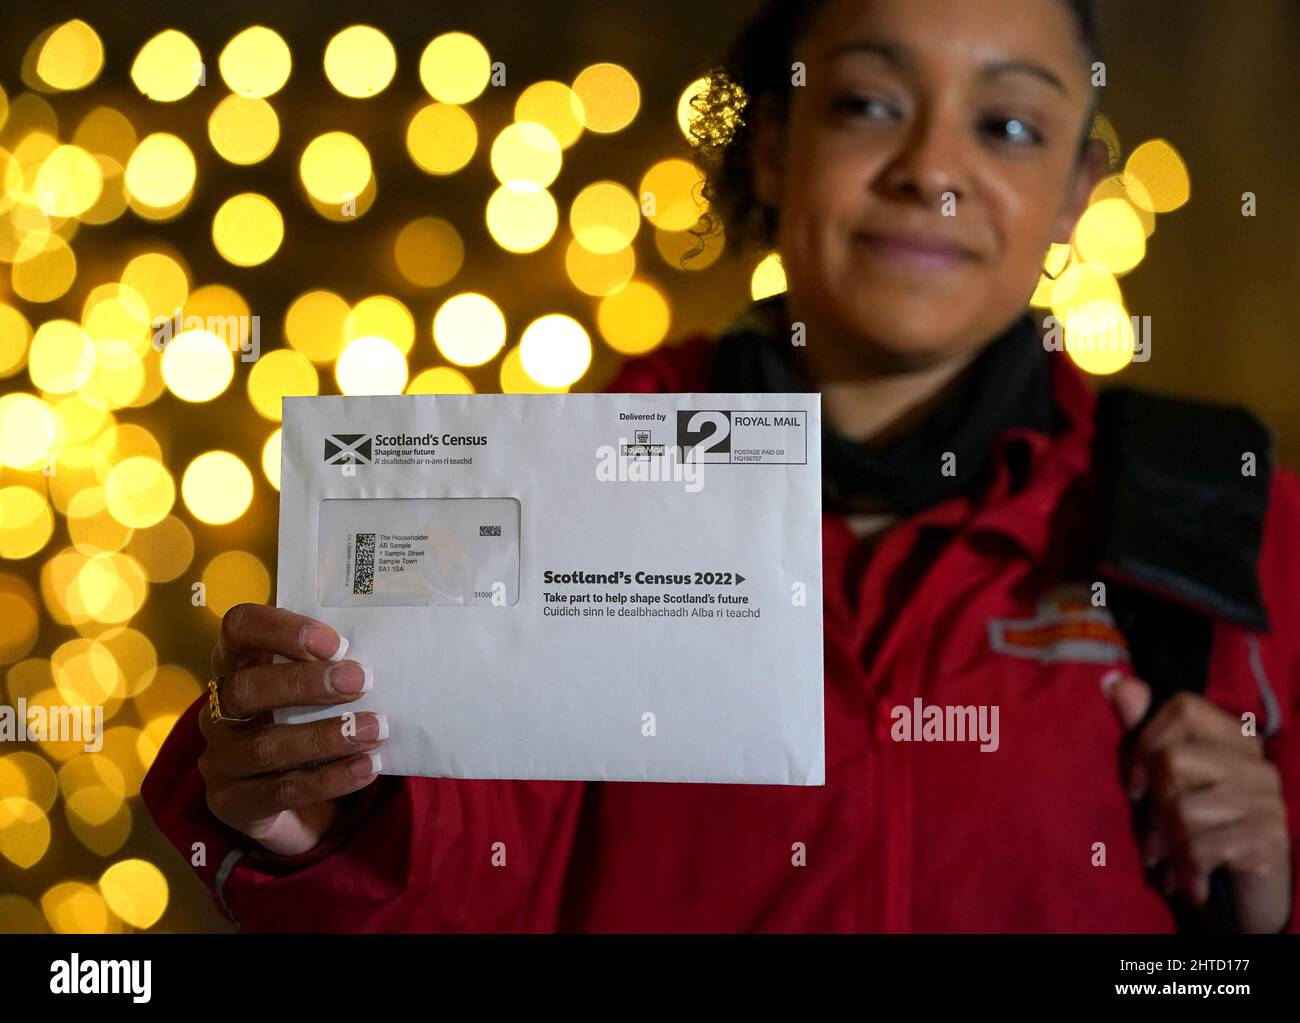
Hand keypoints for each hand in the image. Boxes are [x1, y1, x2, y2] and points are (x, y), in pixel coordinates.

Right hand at [200, 603, 385, 856]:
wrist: (301, 811)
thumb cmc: (312, 729)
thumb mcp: (317, 695)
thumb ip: (332, 669)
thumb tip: (379, 652)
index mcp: (236, 667)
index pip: (239, 629)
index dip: (282, 630)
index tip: (335, 643)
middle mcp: (217, 711)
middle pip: (245, 687)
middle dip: (306, 683)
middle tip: (361, 681)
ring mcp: (219, 760)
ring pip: (266, 746)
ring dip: (327, 736)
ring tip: (374, 730)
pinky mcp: (233, 804)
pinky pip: (282, 790)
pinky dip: (331, 778)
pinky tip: (367, 766)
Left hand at [1105, 674, 1291, 932]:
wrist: (1251, 891)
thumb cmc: (1203, 827)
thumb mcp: (1171, 782)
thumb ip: (1145, 731)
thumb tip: (1114, 683)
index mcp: (1234, 739)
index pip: (1184, 709)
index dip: (1146, 741)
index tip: (1134, 785)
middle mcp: (1256, 765)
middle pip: (1174, 760)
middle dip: (1152, 805)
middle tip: (1150, 832)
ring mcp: (1266, 802)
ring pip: (1183, 809)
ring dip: (1164, 842)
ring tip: (1163, 859)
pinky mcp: (1267, 841)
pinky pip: (1202, 847)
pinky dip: (1184, 868)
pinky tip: (1186, 881)